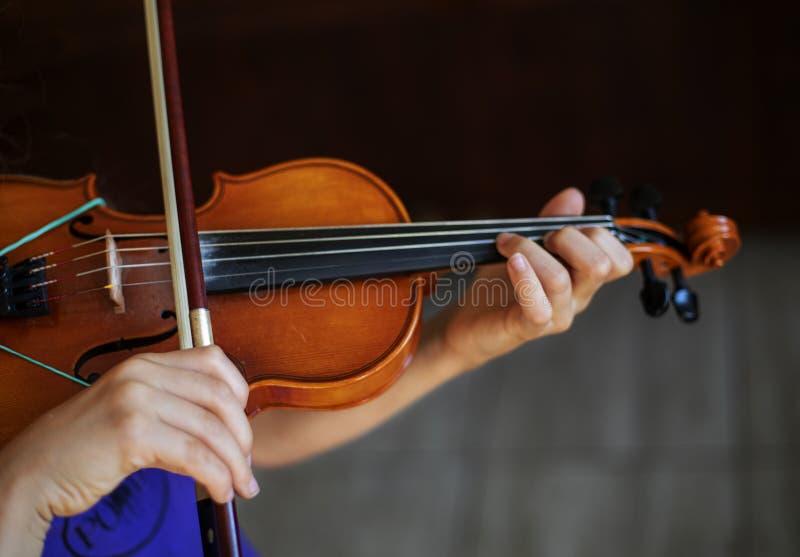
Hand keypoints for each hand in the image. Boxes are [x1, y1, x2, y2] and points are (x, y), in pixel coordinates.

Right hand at [0, 346, 256, 548]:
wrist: (35, 470)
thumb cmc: (85, 446)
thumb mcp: (132, 408)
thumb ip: (172, 404)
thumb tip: (229, 424)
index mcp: (146, 363)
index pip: (214, 361)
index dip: (239, 393)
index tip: (242, 425)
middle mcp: (143, 374)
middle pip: (221, 397)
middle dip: (242, 435)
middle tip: (245, 465)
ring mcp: (137, 401)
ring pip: (211, 429)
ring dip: (234, 463)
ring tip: (239, 486)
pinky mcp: (132, 433)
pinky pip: (194, 455)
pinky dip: (216, 476)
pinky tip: (219, 491)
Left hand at [436, 187, 633, 370]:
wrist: (470, 321)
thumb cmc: (501, 284)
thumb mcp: (528, 245)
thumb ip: (552, 221)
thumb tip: (574, 196)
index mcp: (583, 278)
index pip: (619, 260)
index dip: (598, 235)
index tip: (564, 227)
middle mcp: (577, 298)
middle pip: (601, 265)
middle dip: (570, 238)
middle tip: (542, 236)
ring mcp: (555, 316)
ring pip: (561, 280)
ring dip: (531, 250)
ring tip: (508, 244)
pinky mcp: (527, 328)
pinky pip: (538, 306)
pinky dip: (524, 277)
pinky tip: (512, 262)